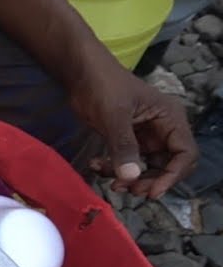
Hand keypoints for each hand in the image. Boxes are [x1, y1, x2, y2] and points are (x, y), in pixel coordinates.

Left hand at [72, 67, 197, 198]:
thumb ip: (123, 146)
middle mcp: (163, 129)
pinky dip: (113, 169)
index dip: (172, 176)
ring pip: (146, 168)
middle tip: (127, 189)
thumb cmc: (104, 86)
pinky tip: (95, 165)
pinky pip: (127, 163)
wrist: (82, 74)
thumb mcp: (114, 116)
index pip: (185, 154)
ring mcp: (145, 136)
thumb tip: (131, 177)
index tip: (151, 192)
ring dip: (130, 178)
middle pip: (168, 166)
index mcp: (170, 119)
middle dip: (149, 180)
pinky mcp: (127, 140)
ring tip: (110, 180)